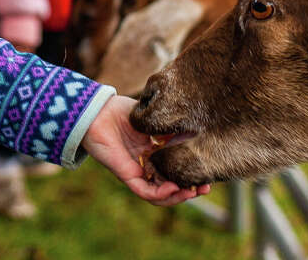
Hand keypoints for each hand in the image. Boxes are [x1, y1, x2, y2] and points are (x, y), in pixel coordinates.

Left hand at [82, 96, 210, 205]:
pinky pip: (144, 192)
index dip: (192, 173)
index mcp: (155, 153)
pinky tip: (173, 187)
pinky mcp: (126, 175)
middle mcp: (148, 166)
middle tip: (205, 187)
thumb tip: (196, 131)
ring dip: (177, 196)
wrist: (97, 112)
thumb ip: (171, 127)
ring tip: (192, 191)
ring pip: (159, 194)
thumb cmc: (121, 111)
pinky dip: (160, 194)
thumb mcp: (153, 118)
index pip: (177, 169)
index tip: (210, 173)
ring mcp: (137, 172)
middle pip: (171, 186)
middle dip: (190, 189)